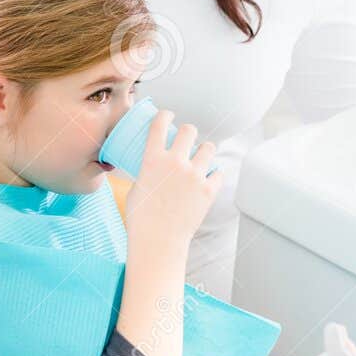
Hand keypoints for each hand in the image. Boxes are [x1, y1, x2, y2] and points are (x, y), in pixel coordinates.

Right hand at [123, 111, 219, 258]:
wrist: (158, 241)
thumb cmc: (141, 219)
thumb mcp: (136, 188)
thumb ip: (146, 173)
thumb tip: (151, 169)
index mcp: (153, 159)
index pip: (160, 124)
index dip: (165, 115)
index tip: (168, 115)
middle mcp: (175, 163)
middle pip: (189, 130)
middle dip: (189, 132)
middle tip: (188, 138)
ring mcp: (194, 176)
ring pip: (208, 148)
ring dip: (205, 150)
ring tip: (202, 157)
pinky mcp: (208, 190)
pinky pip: (219, 173)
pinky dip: (215, 175)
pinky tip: (210, 178)